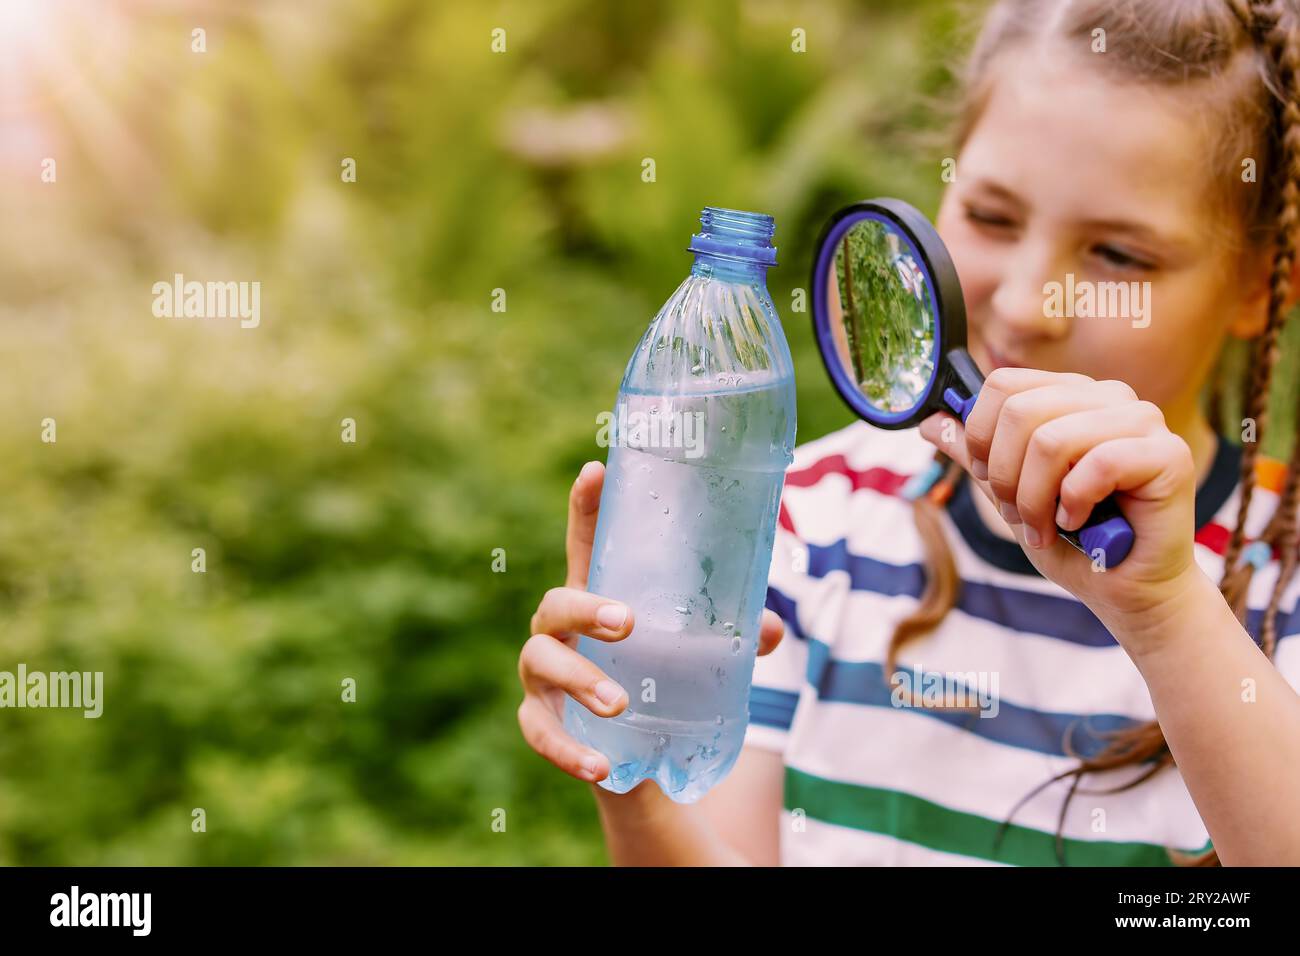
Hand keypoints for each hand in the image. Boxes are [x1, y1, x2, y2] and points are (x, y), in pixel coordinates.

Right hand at [517, 460, 786, 782]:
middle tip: (627, 622)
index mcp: (598, 595)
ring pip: (542, 663)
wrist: (641, 759)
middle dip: (585, 608)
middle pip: (555, 603)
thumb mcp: (702, 654)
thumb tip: (771, 628)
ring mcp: (543, 676)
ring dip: (580, 680)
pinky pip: (539, 732)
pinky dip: (567, 750)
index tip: (595, 472)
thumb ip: (734, 637)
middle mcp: (560, 629)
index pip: (585, 543)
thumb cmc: (666, 680)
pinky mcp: (541, 722)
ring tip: (620, 703)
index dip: (586, 506)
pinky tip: (599, 765)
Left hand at [919, 368, 1206, 654]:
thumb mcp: (1009, 492)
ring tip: (1047, 527)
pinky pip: (1097, 465)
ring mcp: (1143, 420)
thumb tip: (928, 421)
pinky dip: (1074, 505)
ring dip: (1035, 499)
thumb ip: (975, 454)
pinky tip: (1080, 523)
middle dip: (1004, 475)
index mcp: (1072, 394)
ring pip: (1052, 440)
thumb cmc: (1074, 540)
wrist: (1126, 589)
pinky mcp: (1169, 454)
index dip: (980, 436)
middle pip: (1020, 411)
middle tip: (1020, 515)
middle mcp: (1110, 396)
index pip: (1003, 384)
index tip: (989, 479)